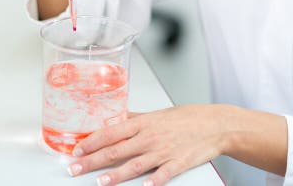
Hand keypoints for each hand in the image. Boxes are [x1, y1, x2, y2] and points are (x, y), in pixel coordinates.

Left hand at [67, 105, 229, 185]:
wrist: (216, 124)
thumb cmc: (188, 118)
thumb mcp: (159, 114)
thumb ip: (137, 118)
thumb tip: (118, 118)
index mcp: (144, 123)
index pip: (111, 132)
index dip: (91, 141)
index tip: (76, 150)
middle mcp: (150, 137)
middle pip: (116, 150)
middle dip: (93, 160)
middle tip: (76, 169)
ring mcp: (164, 151)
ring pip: (135, 164)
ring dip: (116, 175)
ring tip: (100, 182)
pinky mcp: (178, 163)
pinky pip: (163, 174)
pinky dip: (154, 181)